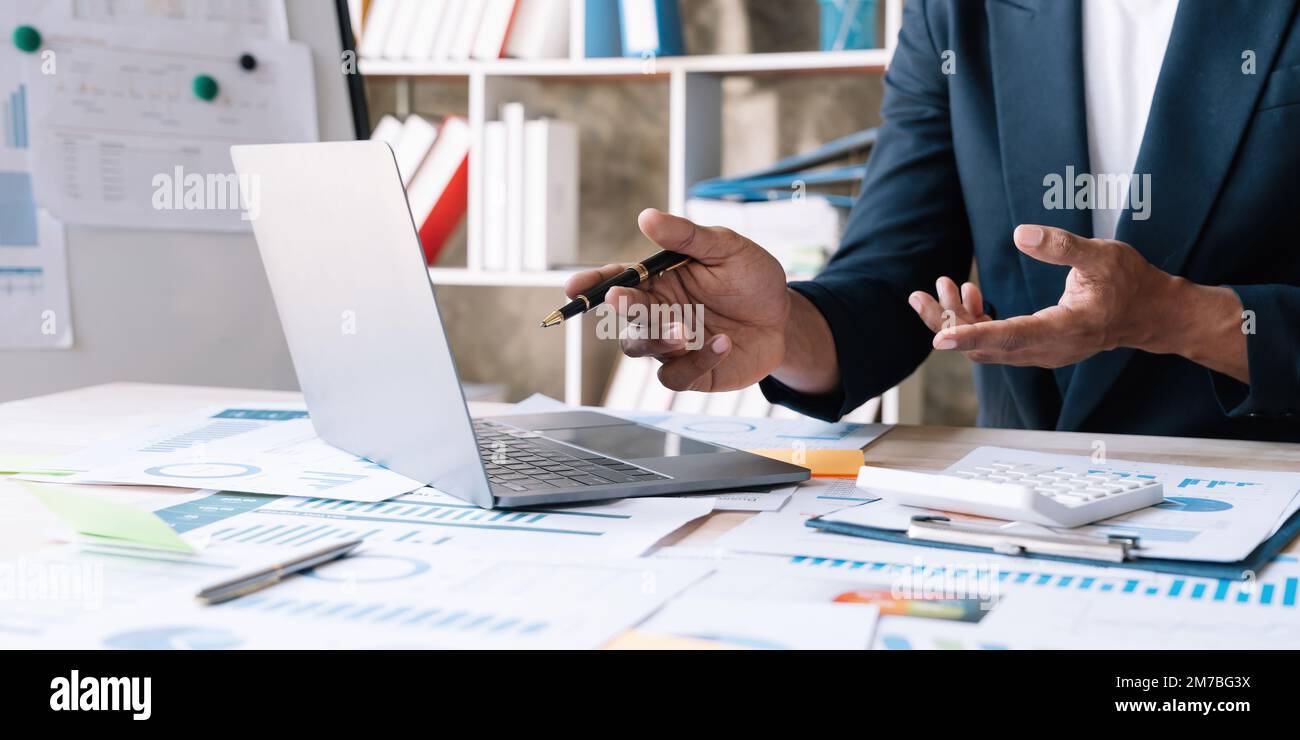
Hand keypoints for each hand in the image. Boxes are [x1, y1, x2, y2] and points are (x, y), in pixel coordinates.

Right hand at [564, 209, 790, 391]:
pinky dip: (696, 361)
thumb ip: (687, 236)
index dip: (593, 285)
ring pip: (640, 348)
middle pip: (623, 317)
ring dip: (656, 338)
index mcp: (659, 280)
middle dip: (621, 309)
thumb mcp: (726, 248)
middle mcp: (658, 312)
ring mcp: (671, 345)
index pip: (617, 280)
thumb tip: (646, 217)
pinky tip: (724, 343)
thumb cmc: (751, 279)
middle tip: (621, 300)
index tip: (575, 288)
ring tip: (687, 329)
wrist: (784, 318)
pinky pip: (674, 377)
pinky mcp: (691, 372)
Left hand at [911, 225, 1175, 367]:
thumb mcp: (1102, 255)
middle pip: (984, 348)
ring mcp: (1040, 353)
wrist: (1149, 313)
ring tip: (939, 287)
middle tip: (920, 295)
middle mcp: (1047, 350)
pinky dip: (975, 322)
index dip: (972, 336)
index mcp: (1064, 330)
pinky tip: (969, 294)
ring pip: (985, 348)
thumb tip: (1020, 234)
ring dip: (957, 321)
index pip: (1009, 337)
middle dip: (948, 323)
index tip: (938, 338)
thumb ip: (1061, 246)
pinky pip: (995, 342)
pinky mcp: (1035, 348)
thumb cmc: (1129, 282)